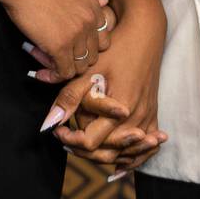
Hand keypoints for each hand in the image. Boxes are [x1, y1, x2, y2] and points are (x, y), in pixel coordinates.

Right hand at [0, 0, 112, 80]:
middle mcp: (90, 22)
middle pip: (92, 57)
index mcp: (94, 8)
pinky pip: (63, 72)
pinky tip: (39, 71)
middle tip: (54, 56)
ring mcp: (76, 35)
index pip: (102, 42)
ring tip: (43, 59)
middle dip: (74, 60)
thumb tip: (105, 0)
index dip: (85, 48)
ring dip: (62, 68)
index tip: (69, 49)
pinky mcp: (60, 46)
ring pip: (79, 68)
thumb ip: (89, 0)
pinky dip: (51, 76)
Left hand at [41, 9, 167, 175]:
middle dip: (82, 150)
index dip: (70, 139)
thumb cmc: (116, 48)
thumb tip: (47, 123)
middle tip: (65, 138)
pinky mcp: (152, 115)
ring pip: (124, 154)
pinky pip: (144, 150)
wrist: (145, 33)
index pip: (91, 142)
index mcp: (121, 108)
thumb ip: (69, 97)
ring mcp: (147, 118)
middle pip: (106, 153)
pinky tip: (118, 165)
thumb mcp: (90, 70)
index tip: (57, 130)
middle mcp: (136, 118)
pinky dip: (131, 158)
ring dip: (102, 156)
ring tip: (82, 147)